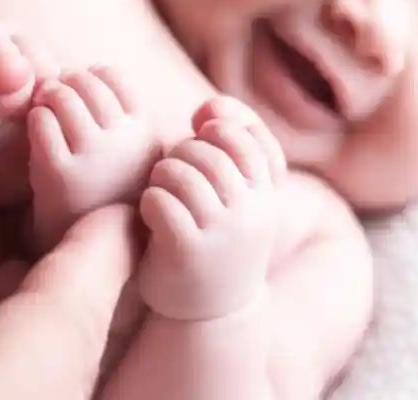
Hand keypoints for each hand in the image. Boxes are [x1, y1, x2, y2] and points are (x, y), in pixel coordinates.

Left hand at [29, 65, 157, 249]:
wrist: (97, 246)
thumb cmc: (112, 189)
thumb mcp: (135, 151)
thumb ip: (125, 116)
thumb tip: (93, 69)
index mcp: (144, 130)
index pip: (113, 77)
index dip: (91, 76)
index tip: (80, 88)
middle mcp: (124, 140)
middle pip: (86, 82)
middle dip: (65, 82)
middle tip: (54, 92)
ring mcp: (92, 155)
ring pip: (62, 97)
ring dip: (48, 96)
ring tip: (45, 107)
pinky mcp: (59, 172)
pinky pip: (41, 122)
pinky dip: (35, 119)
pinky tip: (38, 130)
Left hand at [137, 96, 287, 320]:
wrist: (212, 310)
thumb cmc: (220, 236)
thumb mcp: (238, 191)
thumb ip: (229, 144)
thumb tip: (206, 107)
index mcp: (269, 193)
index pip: (247, 135)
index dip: (217, 131)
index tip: (199, 146)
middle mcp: (252, 210)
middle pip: (208, 151)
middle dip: (182, 154)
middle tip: (170, 171)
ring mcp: (222, 231)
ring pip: (181, 173)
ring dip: (161, 175)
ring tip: (159, 187)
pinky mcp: (188, 251)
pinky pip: (160, 203)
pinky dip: (149, 202)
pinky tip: (150, 213)